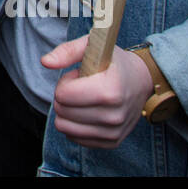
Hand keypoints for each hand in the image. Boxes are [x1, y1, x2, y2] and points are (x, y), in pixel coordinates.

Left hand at [42, 34, 155, 148]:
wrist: (142, 80)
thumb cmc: (114, 62)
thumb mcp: (94, 46)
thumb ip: (67, 51)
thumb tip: (45, 62)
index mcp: (110, 91)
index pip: (63, 95)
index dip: (66, 82)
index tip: (79, 75)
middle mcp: (114, 115)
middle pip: (62, 111)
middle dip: (65, 96)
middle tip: (82, 87)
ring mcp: (114, 131)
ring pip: (64, 128)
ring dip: (68, 111)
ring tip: (85, 98)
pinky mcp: (112, 142)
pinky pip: (75, 138)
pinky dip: (75, 124)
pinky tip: (88, 111)